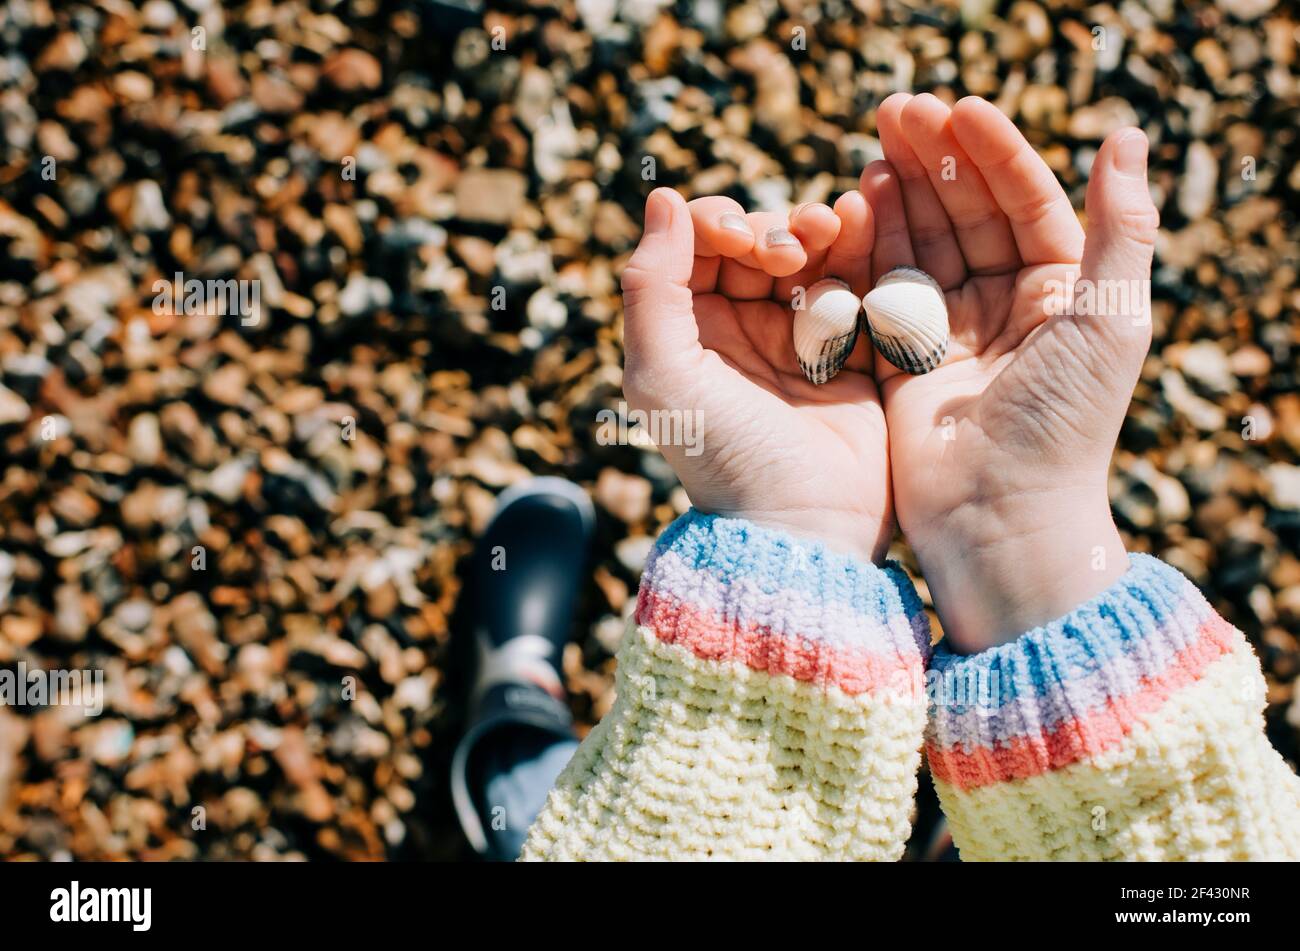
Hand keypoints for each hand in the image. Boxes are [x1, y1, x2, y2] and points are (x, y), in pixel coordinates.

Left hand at [620, 188, 892, 561]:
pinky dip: (864, 251)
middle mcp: (744, 331)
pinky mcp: (858, 353)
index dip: (717, 222)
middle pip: (759, 243)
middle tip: (789, 253)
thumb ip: (651, 286)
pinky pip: (861, 284)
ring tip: (833, 227)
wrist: (805, 528)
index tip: (739, 239)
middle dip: (773, 229)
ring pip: (814, 256)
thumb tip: (663, 197)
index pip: (699, 246)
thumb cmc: (723, 459)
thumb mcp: (663, 375)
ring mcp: (804, 340)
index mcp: (689, 332)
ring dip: (821, 230)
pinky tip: (867, 231)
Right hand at [862, 94, 1158, 650]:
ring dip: (901, 194)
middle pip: (969, 214)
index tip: (959, 109)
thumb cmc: (1064, 426)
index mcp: (1062, 293)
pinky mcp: (903, 362)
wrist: (1000, 521)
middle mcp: (1008, 307)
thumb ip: (1121, 229)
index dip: (995, 153)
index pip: (1028, 203)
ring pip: (922, 245)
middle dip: (937, 160)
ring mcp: (951, 334)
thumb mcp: (1108, 320)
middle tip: (898, 110)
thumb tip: (1126, 136)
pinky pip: (883, 291)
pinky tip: (854, 206)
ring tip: (876, 148)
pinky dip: (869, 250)